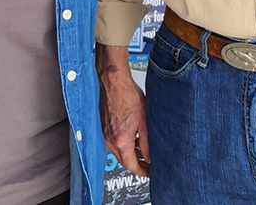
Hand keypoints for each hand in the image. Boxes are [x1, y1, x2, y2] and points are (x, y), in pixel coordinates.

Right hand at [95, 44, 149, 176]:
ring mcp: (105, 133)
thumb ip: (147, 143)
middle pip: (124, 161)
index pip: (132, 166)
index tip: (151, 173)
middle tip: (149, 166)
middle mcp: (110, 139)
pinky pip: (114, 142)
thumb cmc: (127, 95)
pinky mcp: (104, 126)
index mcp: (121, 140)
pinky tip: (133, 139)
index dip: (143, 172)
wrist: (113, 81)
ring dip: (131, 155)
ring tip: (144, 153)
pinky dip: (124, 145)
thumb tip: (151, 157)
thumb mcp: (144, 121)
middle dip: (138, 165)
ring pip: (119, 152)